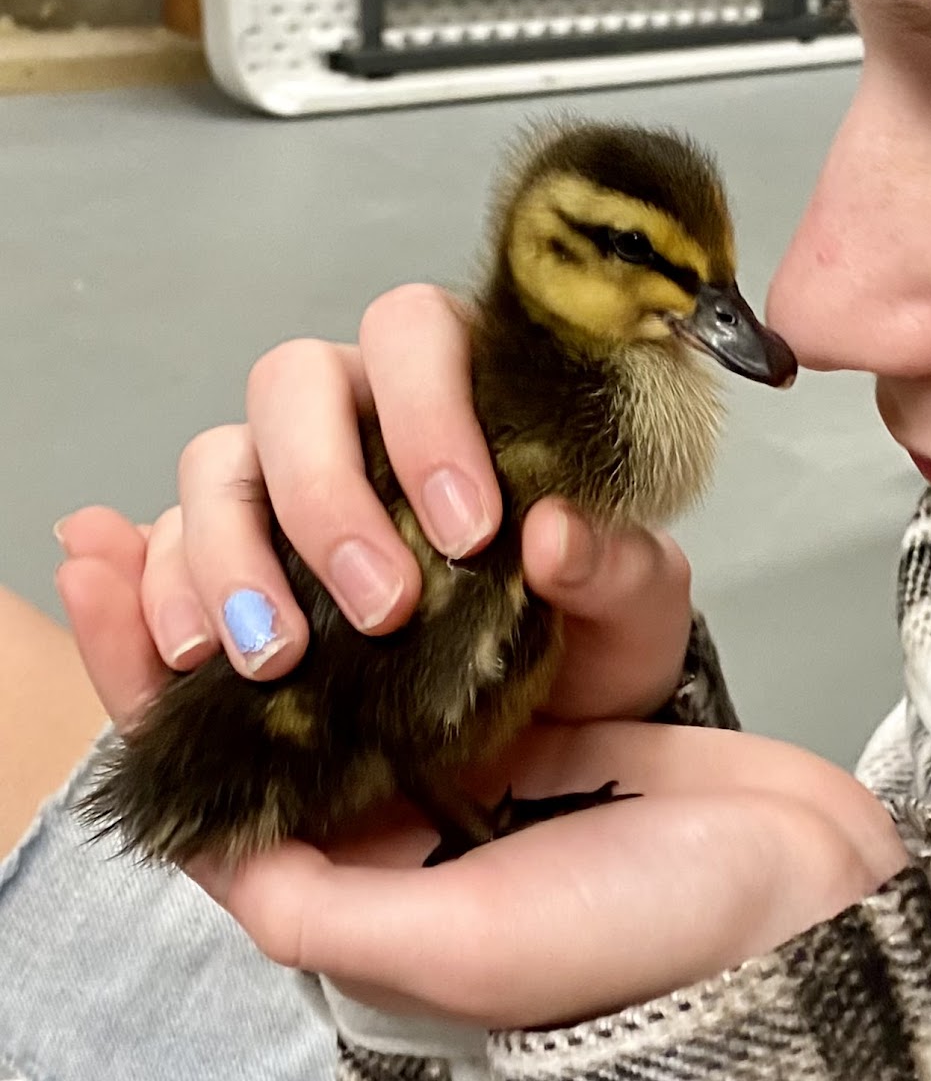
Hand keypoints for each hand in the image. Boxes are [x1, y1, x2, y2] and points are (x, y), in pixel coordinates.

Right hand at [56, 282, 689, 722]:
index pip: (417, 334)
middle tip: (380, 608)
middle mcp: (358, 425)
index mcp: (463, 397)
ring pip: (215, 466)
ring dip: (229, 555)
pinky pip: (155, 556)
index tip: (469, 529)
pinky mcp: (226, 575)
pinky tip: (157, 630)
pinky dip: (143, 591)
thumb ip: (619, 567)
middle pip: (291, 385)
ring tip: (273, 660)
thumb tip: (551, 530)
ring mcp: (281, 492)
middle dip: (325, 493)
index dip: (427, 413)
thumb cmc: (593, 647)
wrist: (551, 746)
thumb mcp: (637, 615)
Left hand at [59, 518, 907, 1028]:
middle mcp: (403, 782)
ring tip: (321, 480)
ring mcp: (479, 712)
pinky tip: (428, 469)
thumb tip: (215, 831)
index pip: (206, 755)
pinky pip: (474, 565)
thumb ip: (322, 902)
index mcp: (356, 862)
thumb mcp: (465, 944)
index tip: (96, 546)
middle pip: (275, 651)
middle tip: (231, 523)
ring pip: (368, 587)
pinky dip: (446, 512)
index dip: (138, 652)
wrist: (805, 892)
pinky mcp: (551, 661)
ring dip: (336, 524)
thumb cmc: (645, 936)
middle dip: (230, 573)